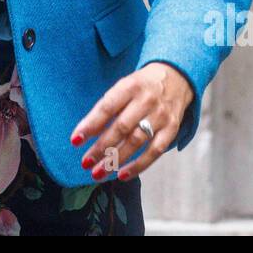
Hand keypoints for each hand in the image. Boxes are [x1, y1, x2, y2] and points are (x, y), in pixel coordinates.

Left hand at [69, 61, 193, 181]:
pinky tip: (122, 175)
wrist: (176, 77)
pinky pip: (155, 152)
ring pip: (136, 141)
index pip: (107, 107)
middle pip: (121, 127)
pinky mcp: (172, 129)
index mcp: (130, 86)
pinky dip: (138, 166)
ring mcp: (161, 116)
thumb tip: (86, 133)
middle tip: (85, 162)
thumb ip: (107, 107)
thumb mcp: (123, 86)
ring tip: (98, 172)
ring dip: (116, 159)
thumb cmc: (141, 86)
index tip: (76, 140)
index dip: (90, 125)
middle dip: (101, 147)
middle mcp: (146, 100)